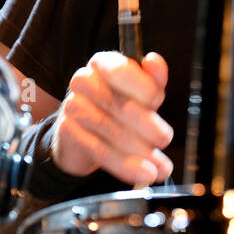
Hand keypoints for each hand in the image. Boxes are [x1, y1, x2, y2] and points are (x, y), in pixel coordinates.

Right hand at [51, 51, 173, 186]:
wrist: (83, 132)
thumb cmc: (117, 105)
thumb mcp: (140, 91)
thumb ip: (152, 78)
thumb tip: (154, 61)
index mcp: (103, 63)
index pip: (121, 70)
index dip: (143, 87)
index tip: (158, 103)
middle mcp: (84, 80)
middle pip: (119, 104)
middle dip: (148, 126)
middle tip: (165, 139)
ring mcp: (72, 106)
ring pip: (111, 130)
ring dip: (139, 152)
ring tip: (160, 167)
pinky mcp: (68, 131)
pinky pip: (99, 150)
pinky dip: (124, 165)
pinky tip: (142, 173)